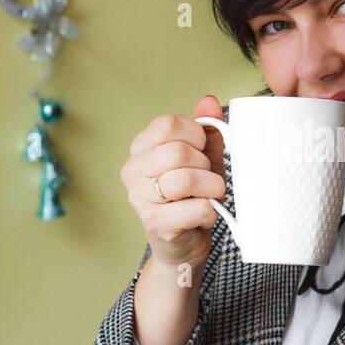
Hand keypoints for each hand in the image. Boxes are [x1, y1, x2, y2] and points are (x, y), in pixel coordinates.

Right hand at [120, 95, 226, 272]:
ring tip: (210, 196)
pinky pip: (196, 208)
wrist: (184, 244)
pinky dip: (210, 211)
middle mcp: (133, 170)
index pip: (169, 123)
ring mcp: (139, 198)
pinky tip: (204, 216)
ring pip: (187, 179)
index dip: (197, 135)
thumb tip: (208, 101)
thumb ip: (207, 130)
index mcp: (141, 148)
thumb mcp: (204, 159)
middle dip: (205, 165)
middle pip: (179, 151)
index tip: (202, 151)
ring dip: (212, 188)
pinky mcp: (154, 223)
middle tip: (207, 180)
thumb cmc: (193, 196)